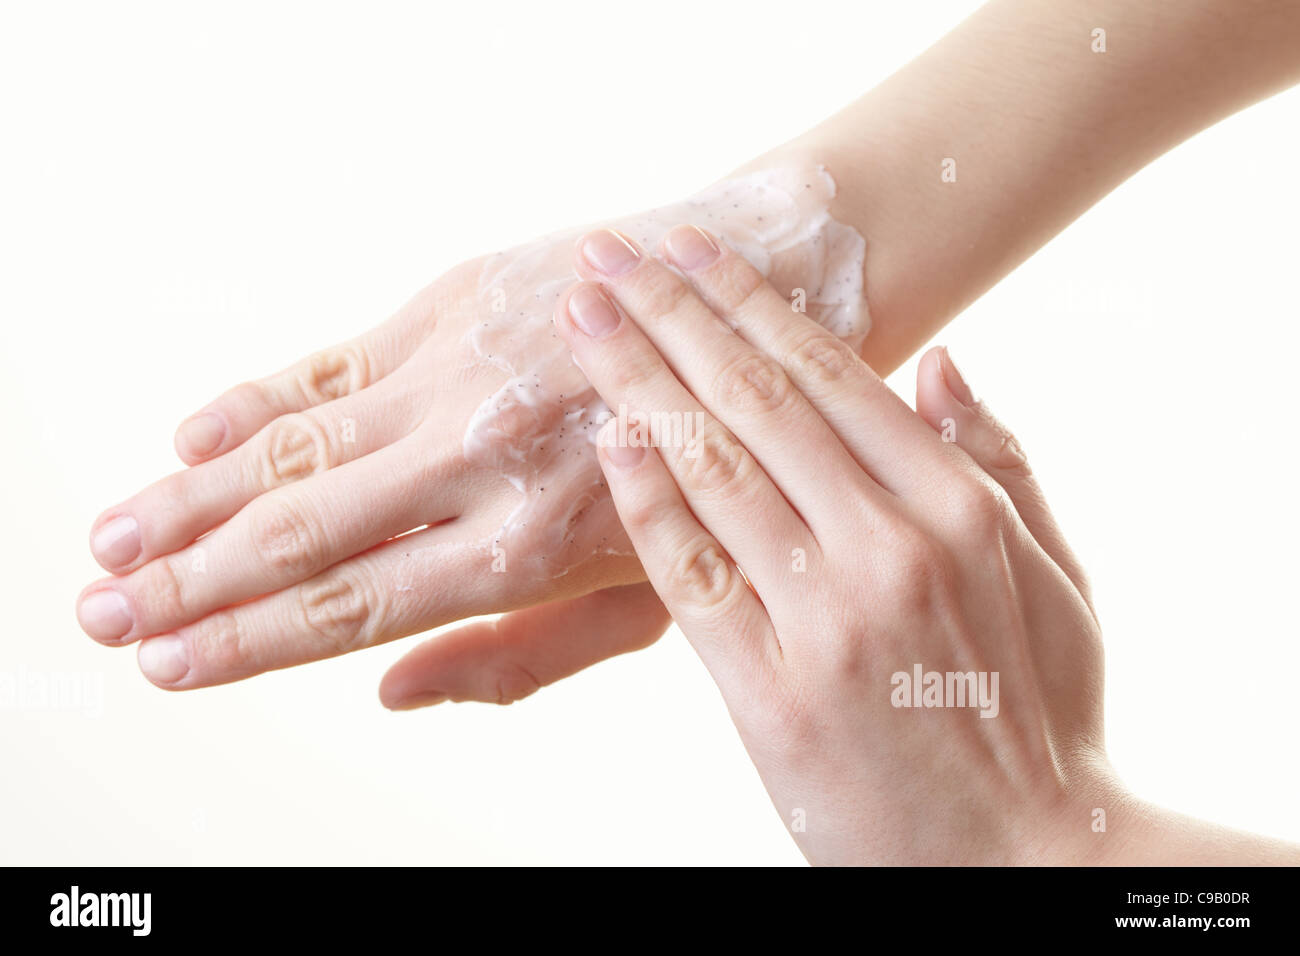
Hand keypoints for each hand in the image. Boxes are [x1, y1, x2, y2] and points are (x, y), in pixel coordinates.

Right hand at [77, 248, 669, 699]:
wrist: (758, 296)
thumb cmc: (711, 469)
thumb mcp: (647, 598)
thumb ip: (520, 659)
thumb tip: (388, 697)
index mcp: (526, 549)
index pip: (349, 609)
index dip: (243, 642)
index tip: (161, 664)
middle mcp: (476, 461)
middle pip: (297, 534)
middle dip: (183, 581)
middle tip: (98, 613)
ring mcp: (456, 374)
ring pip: (291, 447)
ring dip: (187, 496)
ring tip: (111, 536)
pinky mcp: (452, 303)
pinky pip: (328, 361)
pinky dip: (252, 403)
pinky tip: (190, 436)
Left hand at [555, 223, 1110, 864]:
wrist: (1024, 856)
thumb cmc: (1043, 711)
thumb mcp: (1054, 573)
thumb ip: (999, 459)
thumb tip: (940, 359)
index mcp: (958, 507)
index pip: (832, 375)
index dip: (751, 303)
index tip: (692, 246)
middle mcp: (890, 546)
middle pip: (757, 402)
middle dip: (673, 315)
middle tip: (609, 252)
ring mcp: (827, 617)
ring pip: (714, 469)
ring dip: (638, 381)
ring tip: (583, 316)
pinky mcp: (770, 691)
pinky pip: (691, 575)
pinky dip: (646, 500)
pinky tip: (605, 438)